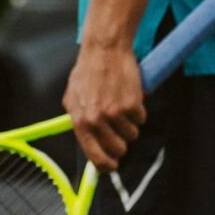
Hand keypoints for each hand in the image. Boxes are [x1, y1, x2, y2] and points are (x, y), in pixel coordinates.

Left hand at [63, 39, 145, 171]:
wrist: (104, 49)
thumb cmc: (88, 71)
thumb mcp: (72, 97)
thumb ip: (78, 121)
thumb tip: (87, 144)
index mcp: (81, 121)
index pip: (96, 158)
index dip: (107, 166)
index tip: (113, 165)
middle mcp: (97, 121)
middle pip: (119, 150)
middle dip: (121, 142)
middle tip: (119, 128)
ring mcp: (115, 113)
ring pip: (132, 134)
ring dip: (129, 123)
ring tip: (121, 105)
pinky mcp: (132, 104)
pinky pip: (141, 119)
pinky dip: (138, 110)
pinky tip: (129, 96)